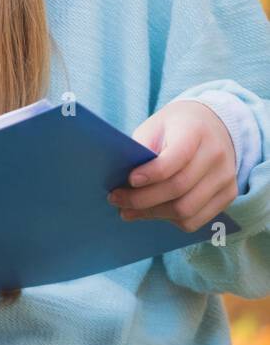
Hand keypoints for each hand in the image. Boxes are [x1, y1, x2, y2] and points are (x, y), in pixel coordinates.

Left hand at [115, 100, 238, 232]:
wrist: (212, 124)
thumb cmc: (174, 127)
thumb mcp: (154, 126)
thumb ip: (141, 148)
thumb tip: (121, 180)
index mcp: (195, 131)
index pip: (176, 158)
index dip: (151, 174)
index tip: (128, 181)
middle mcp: (216, 155)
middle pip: (178, 188)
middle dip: (142, 199)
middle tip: (116, 200)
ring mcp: (225, 177)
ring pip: (187, 209)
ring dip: (152, 214)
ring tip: (128, 211)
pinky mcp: (228, 194)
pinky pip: (197, 219)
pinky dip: (170, 220)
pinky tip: (153, 212)